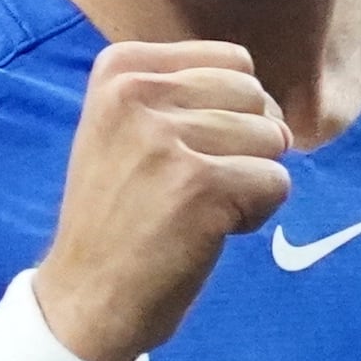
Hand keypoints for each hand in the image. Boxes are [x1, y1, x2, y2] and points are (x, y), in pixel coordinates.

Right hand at [31, 37, 293, 360]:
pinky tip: (209, 232)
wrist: (83, 298)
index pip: (232, 61)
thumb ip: (182, 94)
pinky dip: (257, 213)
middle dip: (246, 145)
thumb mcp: (124, 128)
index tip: (183, 154)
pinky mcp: (199, 185)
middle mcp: (136, 92)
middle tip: (195, 188)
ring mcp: (166, 138)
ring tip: (197, 210)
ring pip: (272, 138)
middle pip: (256, 97)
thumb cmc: (119, 217)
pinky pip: (277, 182)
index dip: (230, 113)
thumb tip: (270, 101)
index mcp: (119, 68)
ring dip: (250, 182)